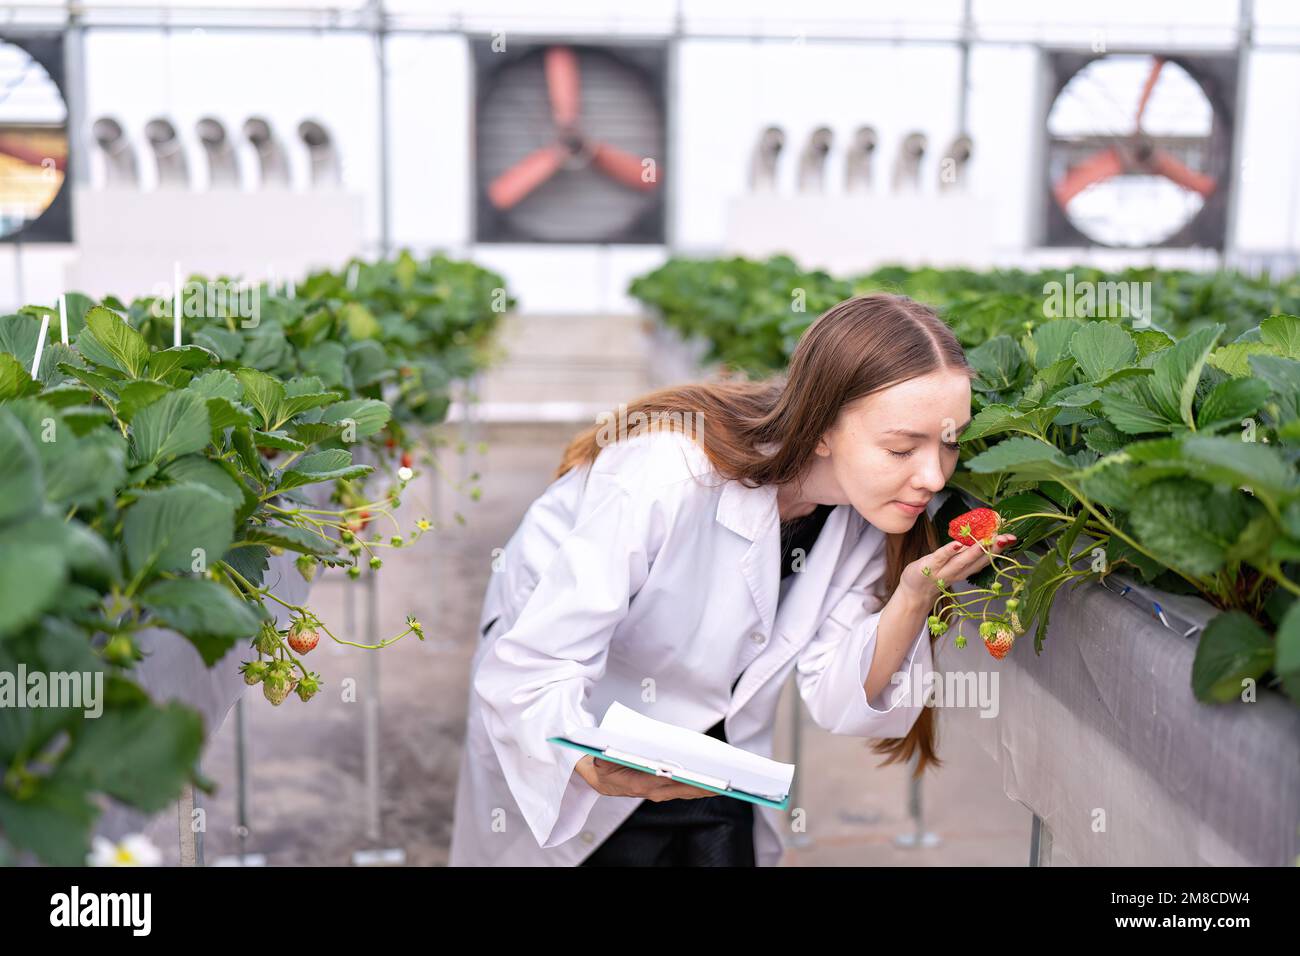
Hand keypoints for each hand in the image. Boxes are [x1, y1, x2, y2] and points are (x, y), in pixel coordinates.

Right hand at [574, 755, 716, 800]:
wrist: (598, 778)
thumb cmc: (603, 765)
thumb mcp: (603, 758)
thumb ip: (613, 754)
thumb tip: (625, 748)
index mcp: (642, 783)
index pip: (673, 780)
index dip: (692, 779)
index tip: (709, 776)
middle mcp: (655, 791)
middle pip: (688, 788)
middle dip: (710, 784)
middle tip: (730, 777)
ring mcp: (662, 792)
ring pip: (691, 791)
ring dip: (710, 786)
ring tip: (730, 778)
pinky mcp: (665, 790)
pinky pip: (688, 790)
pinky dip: (703, 785)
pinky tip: (716, 778)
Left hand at [898, 533, 1016, 604]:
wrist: (914, 592)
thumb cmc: (936, 573)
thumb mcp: (956, 563)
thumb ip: (968, 551)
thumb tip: (984, 533)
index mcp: (967, 569)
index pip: (986, 558)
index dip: (1000, 549)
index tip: (1012, 538)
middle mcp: (959, 572)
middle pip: (978, 560)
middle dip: (993, 549)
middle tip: (1006, 538)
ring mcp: (944, 570)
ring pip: (962, 561)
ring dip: (975, 551)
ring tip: (986, 541)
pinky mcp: (929, 566)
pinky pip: (940, 558)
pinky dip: (948, 551)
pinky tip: (956, 544)